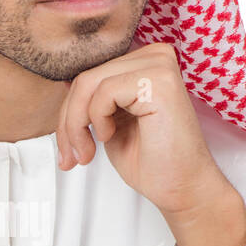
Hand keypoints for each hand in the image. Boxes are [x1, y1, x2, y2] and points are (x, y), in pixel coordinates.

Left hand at [55, 42, 234, 223]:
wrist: (182, 188)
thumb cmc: (153, 162)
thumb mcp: (108, 125)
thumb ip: (91, 101)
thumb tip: (63, 83)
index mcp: (144, 64)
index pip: (90, 75)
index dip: (69, 112)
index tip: (68, 148)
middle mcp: (154, 57)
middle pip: (85, 77)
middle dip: (68, 121)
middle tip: (71, 156)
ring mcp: (158, 65)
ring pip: (88, 83)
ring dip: (75, 124)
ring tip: (86, 153)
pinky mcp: (158, 80)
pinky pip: (104, 91)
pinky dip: (97, 119)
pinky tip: (110, 137)